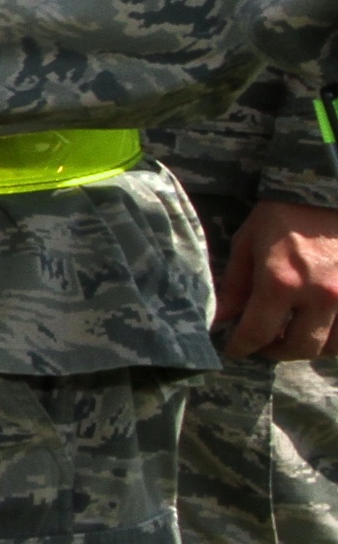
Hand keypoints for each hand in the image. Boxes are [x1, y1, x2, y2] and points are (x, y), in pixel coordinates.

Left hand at [216, 200, 337, 359]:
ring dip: (308, 346)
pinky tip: (319, 326)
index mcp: (281, 282)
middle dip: (275, 351)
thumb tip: (217, 318)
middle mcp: (319, 295)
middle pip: (299, 347)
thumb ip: (234, 286)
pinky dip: (334, 338)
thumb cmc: (284, 215)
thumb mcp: (248, 243)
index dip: (241, 347)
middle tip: (263, 344)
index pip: (258, 333)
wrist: (329, 192)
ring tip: (292, 335)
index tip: (234, 349)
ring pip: (330, 347)